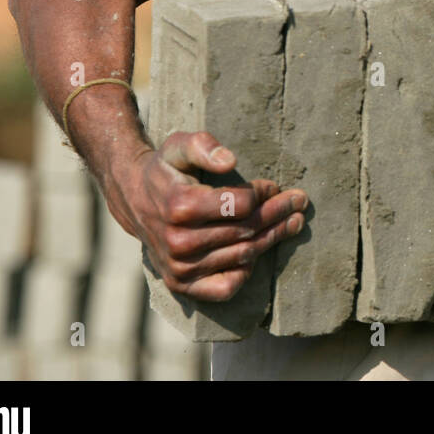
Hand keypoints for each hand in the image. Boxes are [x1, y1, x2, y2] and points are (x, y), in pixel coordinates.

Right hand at [103, 131, 308, 300]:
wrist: (134, 199)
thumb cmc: (166, 169)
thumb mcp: (179, 145)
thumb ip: (203, 145)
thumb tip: (230, 160)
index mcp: (179, 205)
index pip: (240, 204)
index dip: (263, 193)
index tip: (274, 186)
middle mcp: (178, 241)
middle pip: (246, 230)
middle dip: (278, 213)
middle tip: (299, 202)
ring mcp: (179, 267)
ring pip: (243, 255)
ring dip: (273, 238)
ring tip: (293, 222)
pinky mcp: (181, 284)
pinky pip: (225, 287)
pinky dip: (246, 272)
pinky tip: (259, 252)